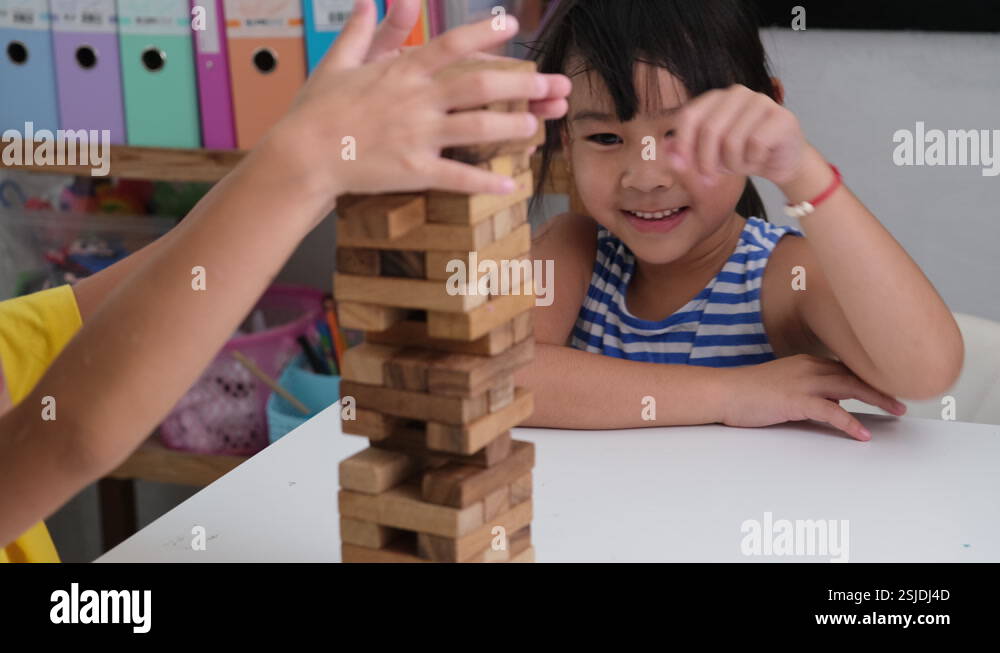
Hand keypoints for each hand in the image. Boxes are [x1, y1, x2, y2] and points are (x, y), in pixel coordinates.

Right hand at [264, 0, 569, 210]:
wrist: (300, 155)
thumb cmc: (316, 109)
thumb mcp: (338, 61)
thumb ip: (364, 30)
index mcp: (401, 70)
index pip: (451, 44)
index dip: (485, 33)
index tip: (513, 26)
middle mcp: (416, 100)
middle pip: (480, 86)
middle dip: (521, 84)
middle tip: (550, 85)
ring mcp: (417, 136)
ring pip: (478, 128)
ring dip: (512, 127)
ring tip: (536, 126)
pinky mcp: (414, 170)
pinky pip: (458, 176)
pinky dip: (487, 182)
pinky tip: (511, 186)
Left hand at [664, 84, 805, 185]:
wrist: (781, 162)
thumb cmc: (741, 155)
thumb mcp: (707, 156)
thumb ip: (685, 151)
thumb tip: (666, 147)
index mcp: (715, 98)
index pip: (689, 116)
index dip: (683, 144)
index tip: (683, 169)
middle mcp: (737, 93)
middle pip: (710, 129)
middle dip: (706, 161)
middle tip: (710, 179)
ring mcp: (761, 101)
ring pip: (733, 140)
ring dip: (732, 164)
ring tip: (739, 166)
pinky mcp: (781, 117)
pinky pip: (756, 145)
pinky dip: (753, 162)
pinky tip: (758, 160)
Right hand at [718, 354, 906, 440]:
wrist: (723, 392)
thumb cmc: (746, 392)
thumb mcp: (781, 384)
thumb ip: (805, 389)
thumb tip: (825, 403)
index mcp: (806, 362)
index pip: (846, 367)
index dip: (870, 376)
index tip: (888, 386)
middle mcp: (808, 367)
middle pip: (854, 375)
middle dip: (881, 387)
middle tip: (902, 401)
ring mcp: (803, 383)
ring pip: (850, 388)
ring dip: (876, 399)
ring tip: (896, 411)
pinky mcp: (795, 400)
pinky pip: (831, 411)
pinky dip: (850, 423)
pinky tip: (862, 434)